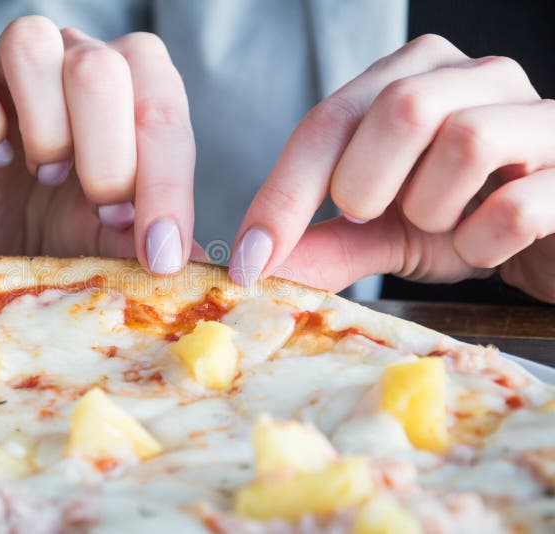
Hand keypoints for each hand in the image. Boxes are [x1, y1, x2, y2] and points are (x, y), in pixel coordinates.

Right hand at [0, 16, 195, 273]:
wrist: (2, 244)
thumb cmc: (72, 231)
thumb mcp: (118, 241)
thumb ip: (156, 239)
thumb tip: (203, 263)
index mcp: (138, 85)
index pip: (162, 112)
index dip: (166, 187)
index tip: (160, 254)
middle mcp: (80, 58)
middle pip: (100, 69)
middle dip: (108, 160)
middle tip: (101, 210)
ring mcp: (12, 66)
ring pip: (30, 44)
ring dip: (44, 128)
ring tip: (46, 176)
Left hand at [232, 34, 554, 301]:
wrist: (549, 233)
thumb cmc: (465, 220)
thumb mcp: (387, 232)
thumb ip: (330, 243)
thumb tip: (260, 266)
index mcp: (413, 77)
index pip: (329, 121)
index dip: (283, 194)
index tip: (252, 259)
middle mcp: (475, 76)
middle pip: (399, 109)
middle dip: (367, 184)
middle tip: (372, 216)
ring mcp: (536, 112)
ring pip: (464, 140)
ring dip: (434, 210)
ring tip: (445, 223)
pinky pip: (516, 204)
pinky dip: (483, 241)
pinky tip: (484, 242)